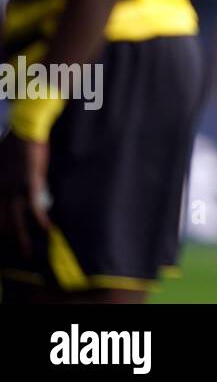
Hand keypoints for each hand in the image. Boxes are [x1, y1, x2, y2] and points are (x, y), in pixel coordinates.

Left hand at [0, 131, 50, 259]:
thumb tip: (14, 183)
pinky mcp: (30, 184)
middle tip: (18, 249)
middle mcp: (1, 188)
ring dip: (20, 238)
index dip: (0, 226)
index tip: (5, 235)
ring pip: (14, 220)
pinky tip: (46, 229)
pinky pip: (34, 208)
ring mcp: (14, 188)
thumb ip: (5, 174)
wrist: (26, 128)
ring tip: (26, 252)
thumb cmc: (16, 140)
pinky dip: (39, 220)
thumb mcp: (2, 159)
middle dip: (8, 236)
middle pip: (1, 220)